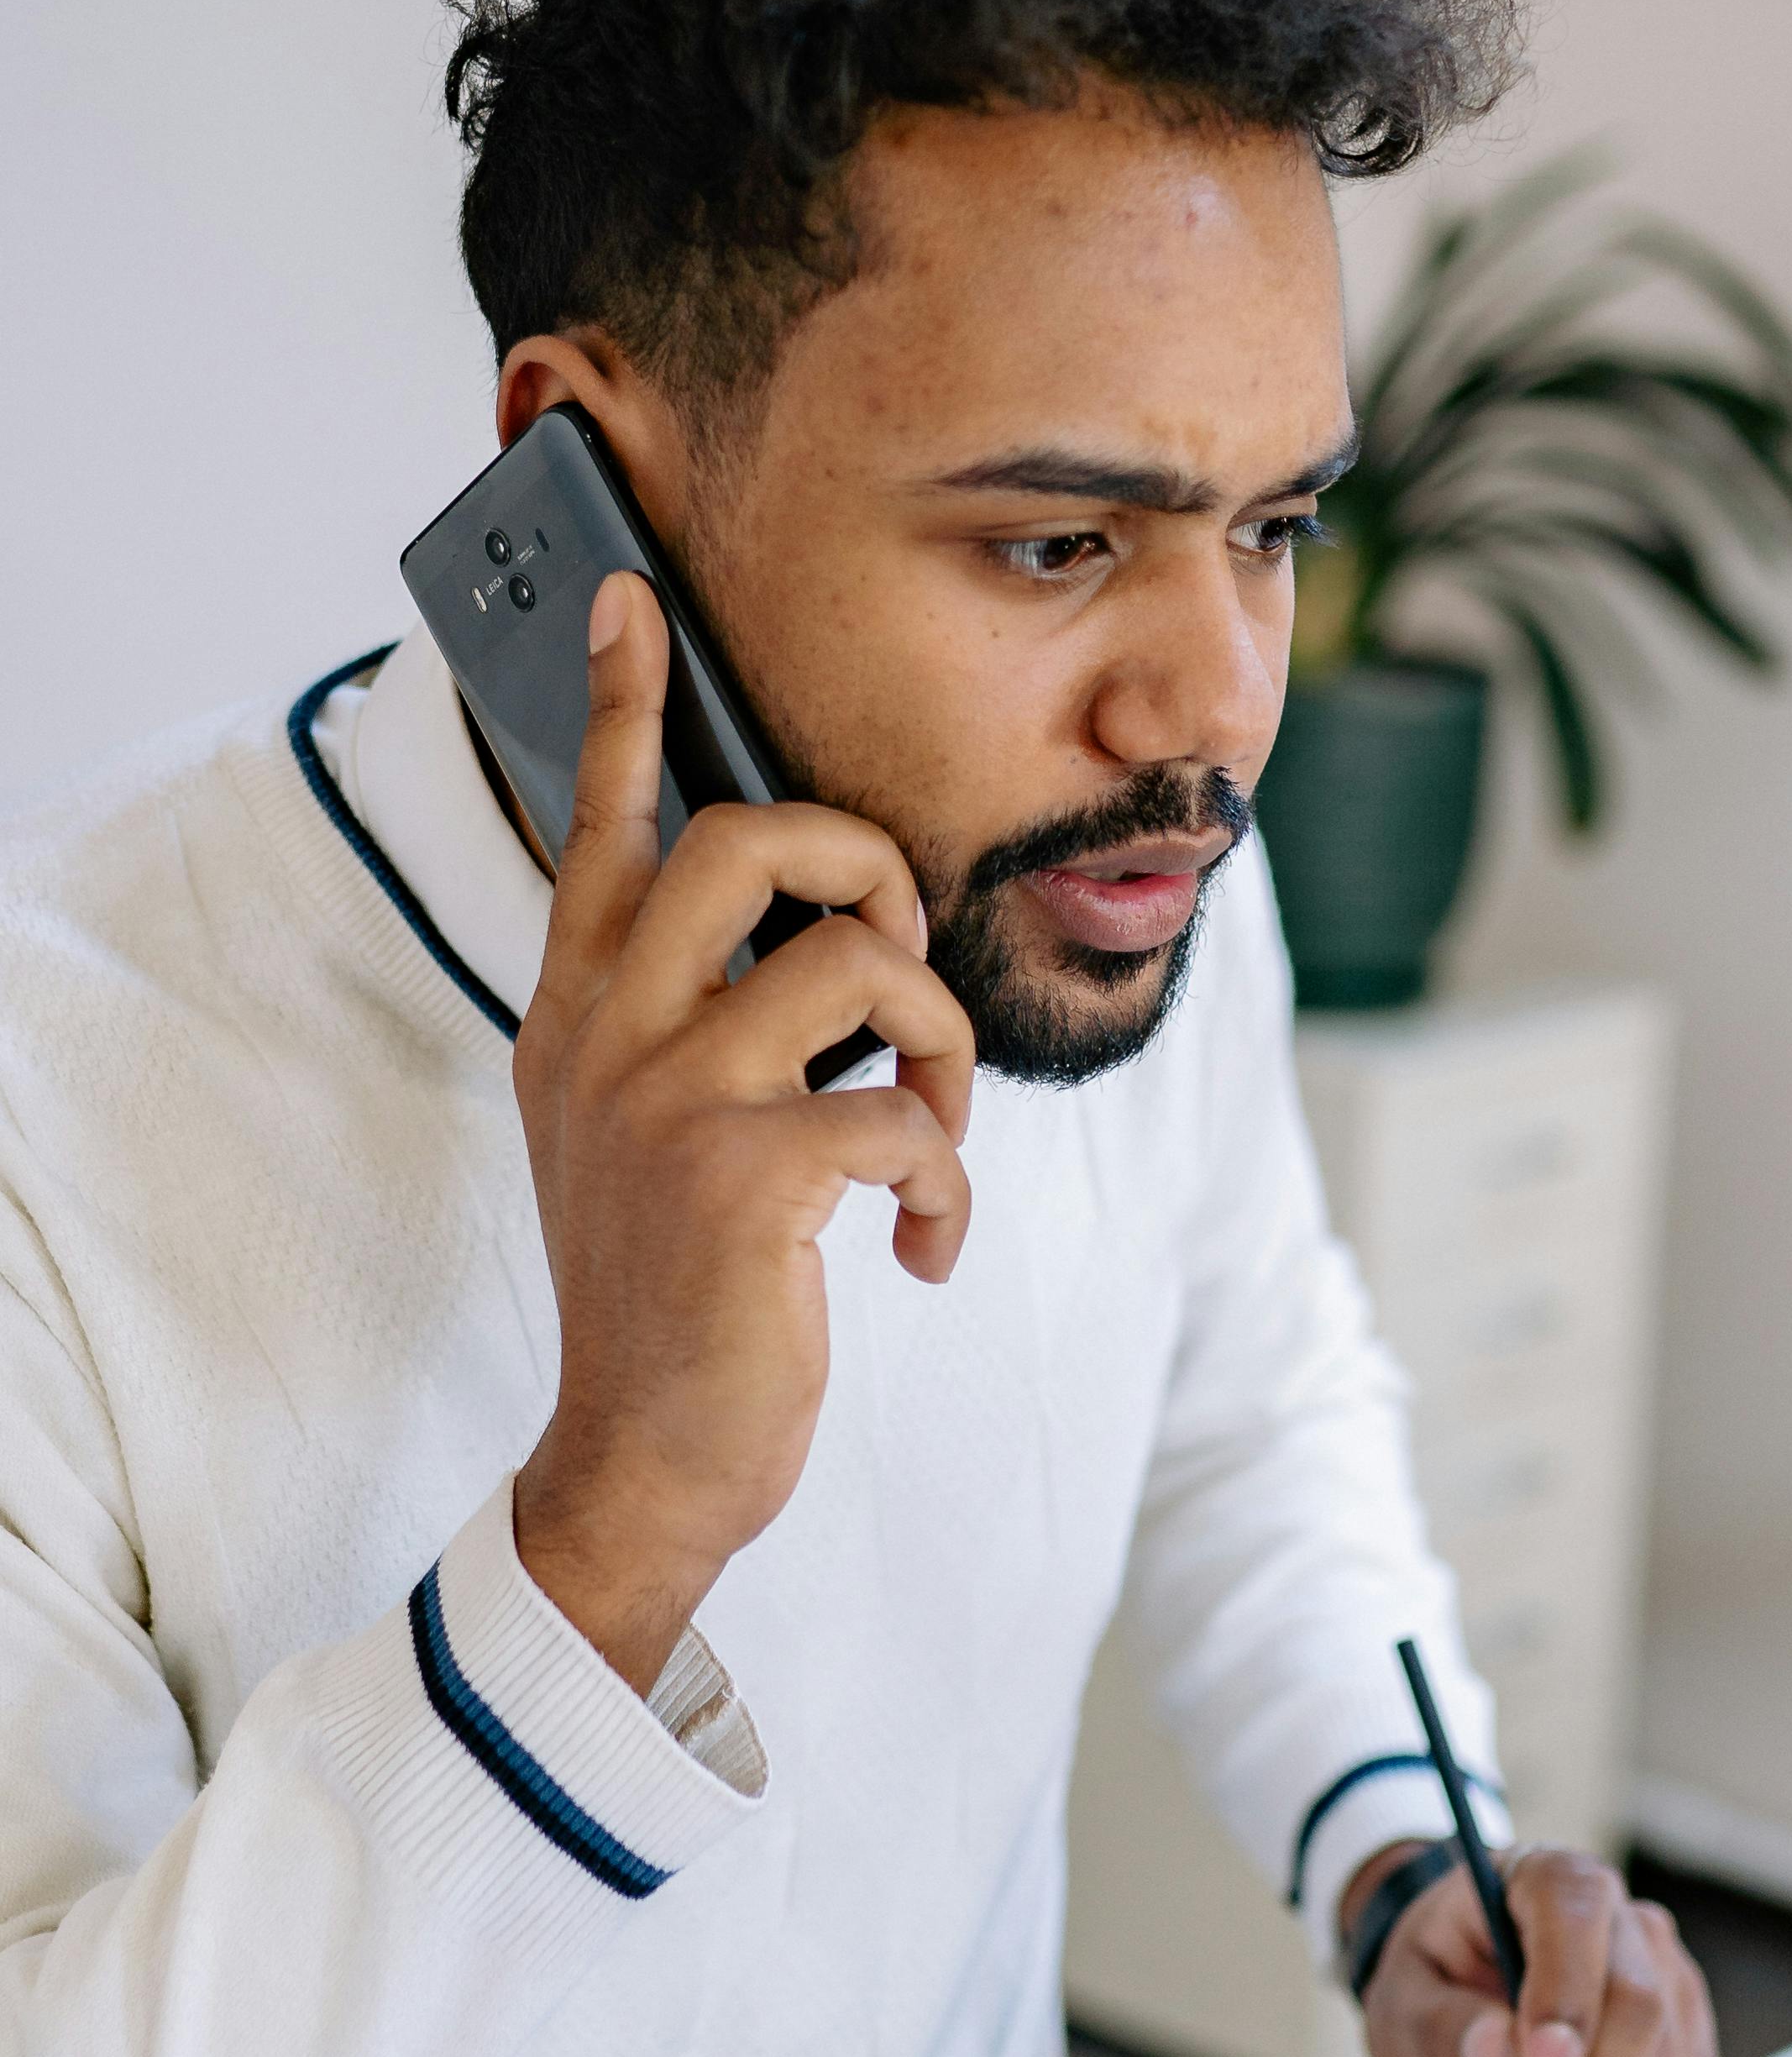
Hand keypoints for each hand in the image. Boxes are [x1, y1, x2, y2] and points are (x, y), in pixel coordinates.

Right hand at [512, 573, 975, 1694]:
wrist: (645, 1457)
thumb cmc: (673, 1298)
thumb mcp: (639, 1143)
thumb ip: (680, 1034)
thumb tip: (806, 952)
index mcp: (578, 1019)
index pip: (599, 832)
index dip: (624, 709)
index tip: (632, 599)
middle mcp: (608, 1038)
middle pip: (750, 843)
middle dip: (869, 869)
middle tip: (903, 964)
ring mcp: (670, 1104)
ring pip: (859, 969)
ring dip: (941, 1046)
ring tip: (935, 1132)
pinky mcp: (748, 1182)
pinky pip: (907, 1117)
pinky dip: (950, 1184)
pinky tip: (925, 1251)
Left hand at [1352, 1843, 1718, 2056]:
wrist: (1462, 1980)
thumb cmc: (1435, 1977)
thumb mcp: (1403, 2000)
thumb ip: (1443, 2025)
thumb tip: (1499, 2055)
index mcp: (1548, 1879)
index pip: (1577, 1921)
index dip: (1568, 1999)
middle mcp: (1624, 1919)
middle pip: (1640, 2008)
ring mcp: (1667, 1976)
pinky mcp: (1685, 2034)